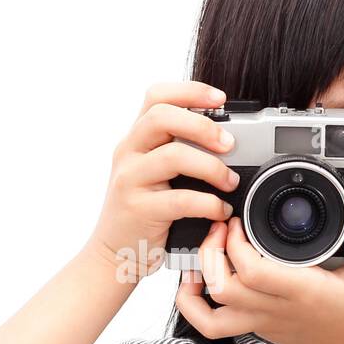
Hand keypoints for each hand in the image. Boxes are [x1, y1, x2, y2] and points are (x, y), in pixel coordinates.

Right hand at [85, 80, 238, 283]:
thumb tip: (228, 138)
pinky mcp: (139, 209)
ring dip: (211, 166)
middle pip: (162, 117)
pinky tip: (219, 209)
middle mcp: (128, 153)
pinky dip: (208, 203)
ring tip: (229, 181)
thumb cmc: (143, 211)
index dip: (189, 91)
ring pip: (173, 156)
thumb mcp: (153, 173)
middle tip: (229, 143)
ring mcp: (130, 180)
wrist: (113, 252)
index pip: (156, 97)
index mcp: (135, 138)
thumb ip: (178, 150)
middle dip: (203, 125)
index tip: (220, 99)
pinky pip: (180, 199)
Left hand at [175, 187, 343, 343]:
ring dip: (198, 284)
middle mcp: (277, 310)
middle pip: (222, 289)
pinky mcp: (260, 329)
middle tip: (220, 230)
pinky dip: (200, 304)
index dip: (234, 244)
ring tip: (203, 257)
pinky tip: (205, 281)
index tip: (237, 223)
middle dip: (210, 254)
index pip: (252, 272)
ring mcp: (264, 323)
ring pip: (211, 315)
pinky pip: (217, 323)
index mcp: (303, 293)